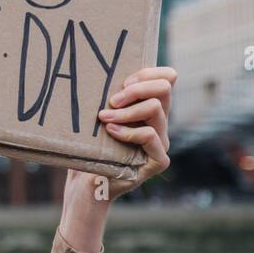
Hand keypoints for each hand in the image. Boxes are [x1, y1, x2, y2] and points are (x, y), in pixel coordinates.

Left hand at [66, 66, 176, 201]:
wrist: (86, 185)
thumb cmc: (87, 147)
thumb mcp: (96, 116)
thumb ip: (106, 97)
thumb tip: (95, 67)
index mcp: (150, 108)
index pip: (167, 77)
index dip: (147, 73)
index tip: (121, 82)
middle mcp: (161, 123)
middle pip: (164, 88)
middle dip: (135, 89)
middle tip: (111, 101)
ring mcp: (162, 142)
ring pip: (156, 109)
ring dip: (126, 111)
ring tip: (103, 117)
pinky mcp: (159, 160)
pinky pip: (150, 135)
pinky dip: (128, 131)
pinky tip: (110, 132)